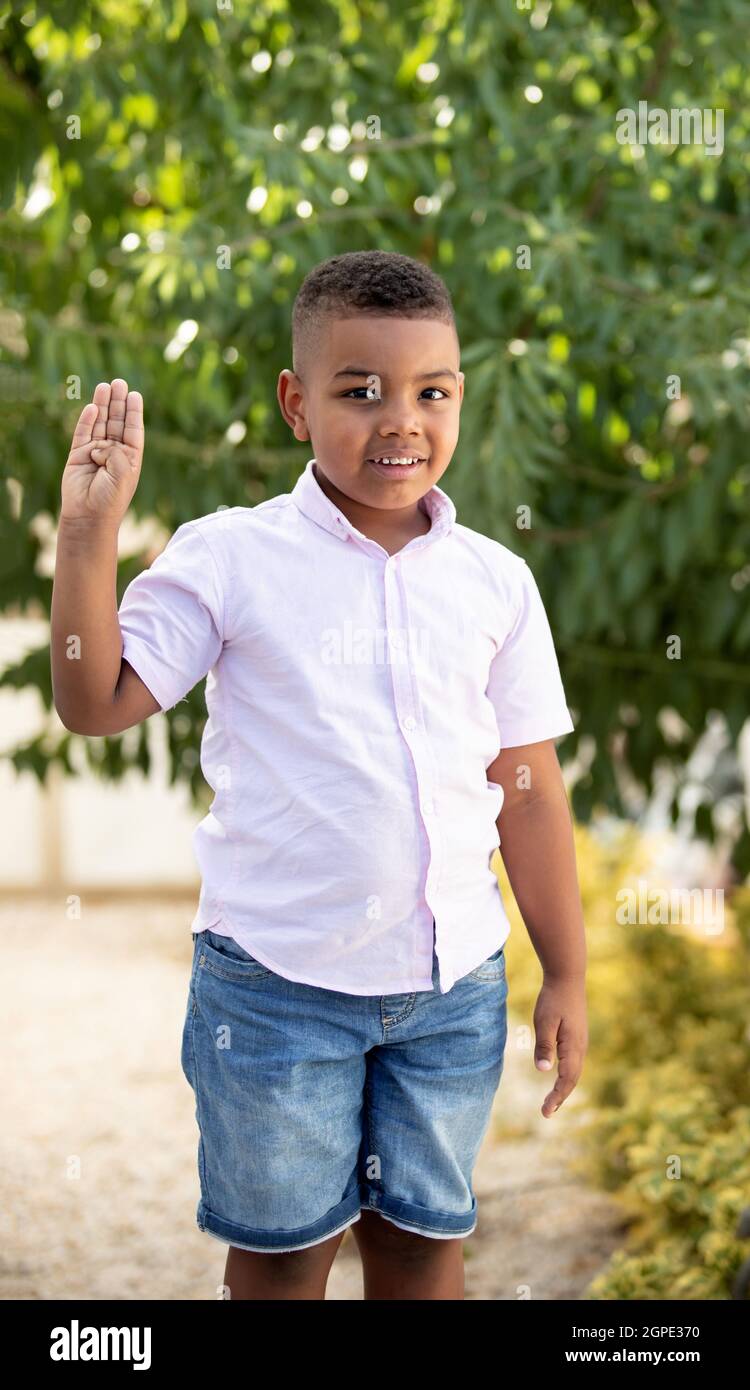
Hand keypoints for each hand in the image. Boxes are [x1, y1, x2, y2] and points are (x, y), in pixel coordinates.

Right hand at [61, 379, 143, 525]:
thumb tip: (98, 445)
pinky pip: (82, 433)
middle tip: (119, 383)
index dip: (133, 412)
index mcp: (130, 458)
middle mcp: (113, 452)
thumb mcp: (123, 472)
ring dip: (102, 405)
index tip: (135, 395)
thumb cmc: (111, 498)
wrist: (89, 515)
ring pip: (99, 424)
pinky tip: (92, 406)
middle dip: (118, 403)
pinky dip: (87, 420)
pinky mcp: (77, 454)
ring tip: (106, 386)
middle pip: (116, 422)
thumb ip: (115, 452)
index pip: (132, 430)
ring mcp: (95, 452)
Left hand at [533, 975, 587, 1117]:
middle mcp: (580, 1048)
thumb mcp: (544, 1022)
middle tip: (546, 1112)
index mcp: (573, 1047)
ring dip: (563, 1088)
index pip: (566, 1080)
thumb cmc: (553, 999)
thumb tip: (543, 1071)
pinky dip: (566, 1076)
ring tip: (551, 1101)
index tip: (545, 1112)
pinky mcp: (577, 1037)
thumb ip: (544, 1046)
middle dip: (560, 1097)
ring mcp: (580, 1042)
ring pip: (574, 1072)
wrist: (567, 978)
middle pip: (572, 1079)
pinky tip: (558, 1077)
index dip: (556, 1097)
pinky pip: (573, 1062)